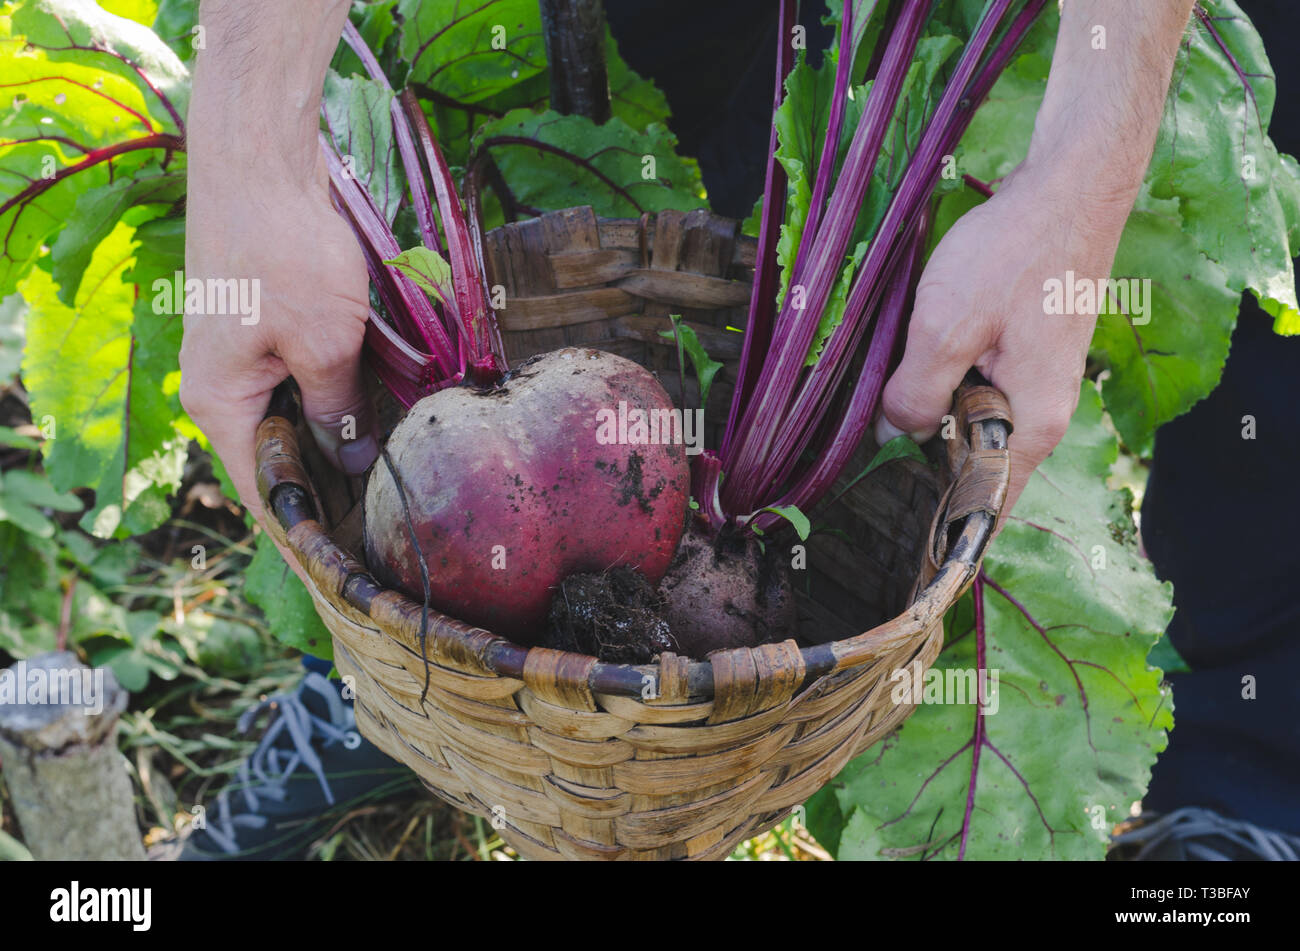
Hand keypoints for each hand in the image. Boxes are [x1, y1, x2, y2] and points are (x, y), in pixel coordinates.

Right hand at [179, 158, 377, 532]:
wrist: (261, 161)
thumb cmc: (286, 251)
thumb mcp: (324, 343)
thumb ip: (338, 409)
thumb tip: (353, 461)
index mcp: (222, 404)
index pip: (266, 492)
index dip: (307, 533)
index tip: (345, 568)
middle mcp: (224, 390)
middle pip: (281, 461)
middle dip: (331, 495)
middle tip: (387, 532)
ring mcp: (243, 359)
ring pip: (295, 422)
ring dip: (338, 450)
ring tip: (391, 489)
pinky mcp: (265, 332)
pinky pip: (301, 386)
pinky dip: (335, 408)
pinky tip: (378, 424)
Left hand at [875, 163, 1130, 524]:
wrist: (1068, 188)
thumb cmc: (1015, 253)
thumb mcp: (947, 326)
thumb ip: (918, 390)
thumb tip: (895, 432)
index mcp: (1032, 422)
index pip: (987, 501)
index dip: (946, 525)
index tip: (908, 554)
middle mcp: (1041, 411)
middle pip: (972, 459)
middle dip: (924, 458)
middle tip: (868, 453)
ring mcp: (1034, 380)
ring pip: (969, 418)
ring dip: (930, 410)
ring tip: (886, 400)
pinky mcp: (1023, 351)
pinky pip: (976, 384)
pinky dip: (944, 378)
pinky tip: (917, 354)